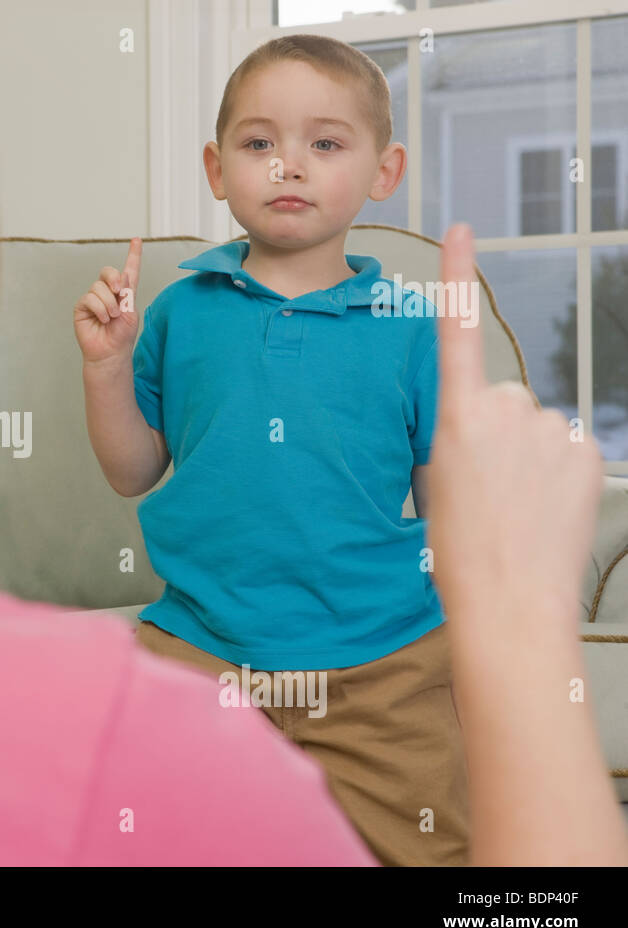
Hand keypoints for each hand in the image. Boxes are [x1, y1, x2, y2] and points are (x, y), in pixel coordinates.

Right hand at [73, 237, 142, 364]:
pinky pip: (89, 298)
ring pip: (99, 286)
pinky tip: (103, 319)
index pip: (129, 270)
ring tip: (112, 317)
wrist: (110, 353)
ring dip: (109, 303)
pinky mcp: (82, 307)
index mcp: (124, 292)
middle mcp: (107, 292)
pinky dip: (100, 308)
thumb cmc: (122, 335)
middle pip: (108, 271)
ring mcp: (93, 299)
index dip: (133, 255)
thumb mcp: (131, 313)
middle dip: (114, 277)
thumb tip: (121, 274)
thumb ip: (127, 293)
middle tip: (119, 291)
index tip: (137, 240)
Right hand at [426, 224, 603, 631]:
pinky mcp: (586, 452)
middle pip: (505, 400)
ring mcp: (551, 430)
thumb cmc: (460, 548)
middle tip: (487, 487)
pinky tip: (544, 510)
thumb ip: (460, 436)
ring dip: (529, 456)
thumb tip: (490, 426)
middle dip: (499, 432)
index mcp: (456, 418)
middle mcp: (507, 410)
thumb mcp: (436, 482)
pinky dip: (557, 472)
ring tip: (516, 507)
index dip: (458, 278)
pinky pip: (567, 447)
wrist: (509, 599)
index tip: (464, 232)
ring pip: (537, 427)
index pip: (454, 332)